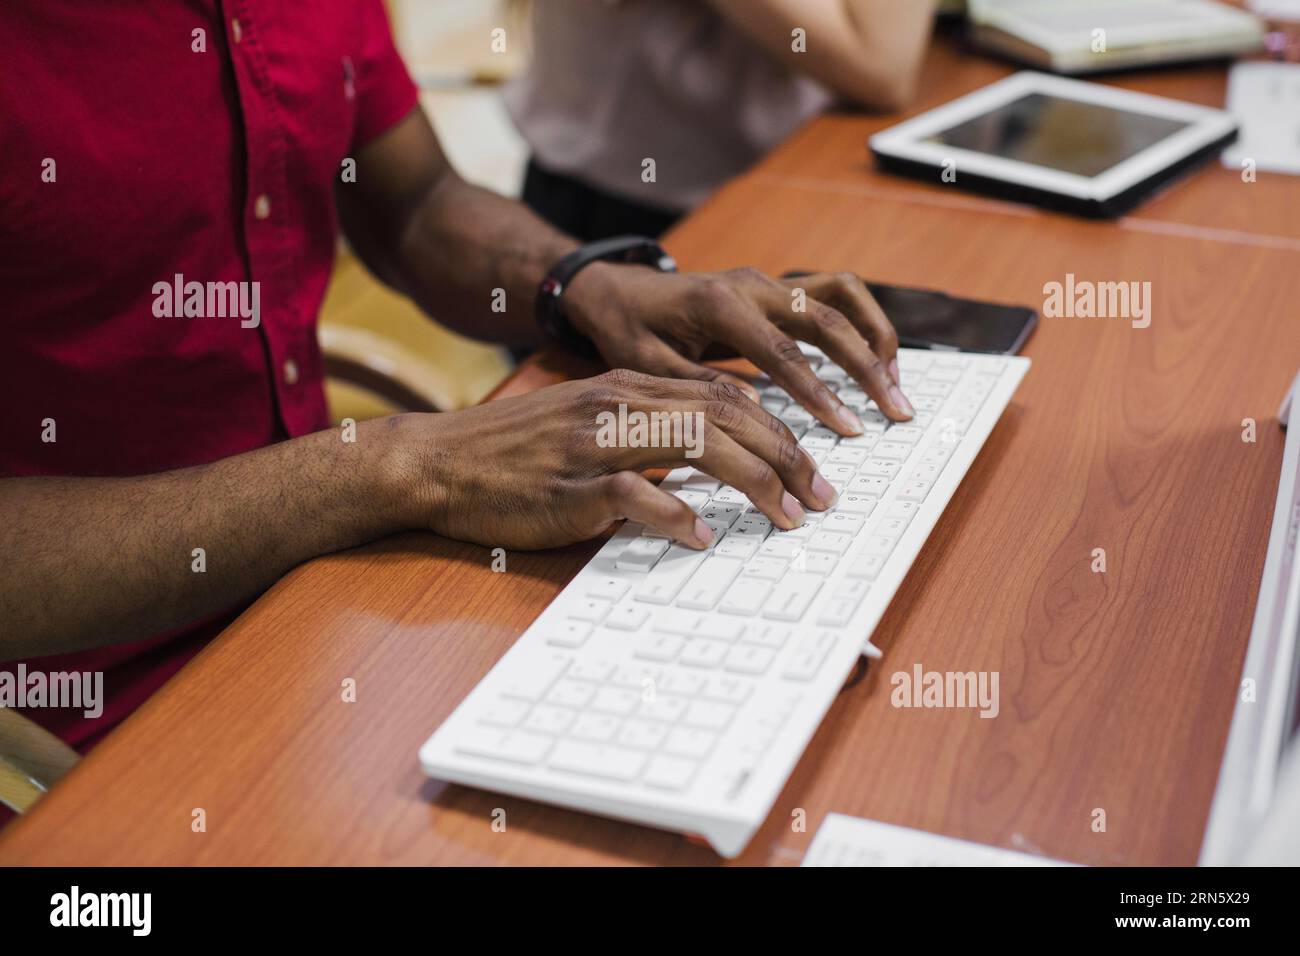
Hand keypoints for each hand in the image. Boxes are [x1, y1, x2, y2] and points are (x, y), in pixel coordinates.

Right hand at [406, 369, 838, 549]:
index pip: (725, 395)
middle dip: (786, 455)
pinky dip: (677, 516)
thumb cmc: (516, 452)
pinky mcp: (569, 486)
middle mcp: (617, 403)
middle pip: (725, 414)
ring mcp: (593, 442)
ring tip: (786, 517)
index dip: (780, 429)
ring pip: (694, 443)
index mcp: (627, 385)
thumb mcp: (587, 422)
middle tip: (822, 496)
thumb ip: (645, 431)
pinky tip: (703, 537)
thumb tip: (709, 462)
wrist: (439, 462)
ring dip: (753, 482)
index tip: (812, 466)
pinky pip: (635, 495)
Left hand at [565, 264, 915, 434]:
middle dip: (867, 367)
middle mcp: (751, 285)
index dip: (818, 392)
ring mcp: (768, 282)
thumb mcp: (646, 365)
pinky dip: (861, 324)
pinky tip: (874, 362)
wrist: (618, 290)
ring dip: (875, 337)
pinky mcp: (777, 288)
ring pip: (843, 295)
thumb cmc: (627, 329)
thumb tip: (753, 411)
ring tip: (895, 384)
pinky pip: (834, 295)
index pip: (781, 351)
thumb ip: (698, 384)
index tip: (847, 427)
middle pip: (828, 318)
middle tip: (896, 410)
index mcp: (718, 305)